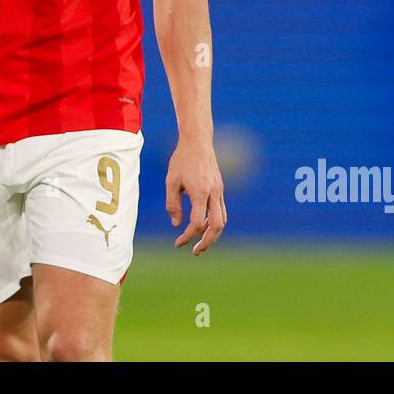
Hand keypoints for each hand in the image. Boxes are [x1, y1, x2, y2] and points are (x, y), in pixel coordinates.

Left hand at [165, 139, 226, 254]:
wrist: (198, 141)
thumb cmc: (182, 160)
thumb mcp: (171, 181)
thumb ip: (172, 204)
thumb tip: (176, 224)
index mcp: (200, 192)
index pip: (196, 223)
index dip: (187, 236)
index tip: (178, 243)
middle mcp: (214, 193)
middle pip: (217, 226)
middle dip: (207, 242)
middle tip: (195, 252)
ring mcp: (219, 191)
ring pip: (222, 220)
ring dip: (212, 234)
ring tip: (199, 241)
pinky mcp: (220, 189)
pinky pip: (221, 211)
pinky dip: (214, 222)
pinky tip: (202, 225)